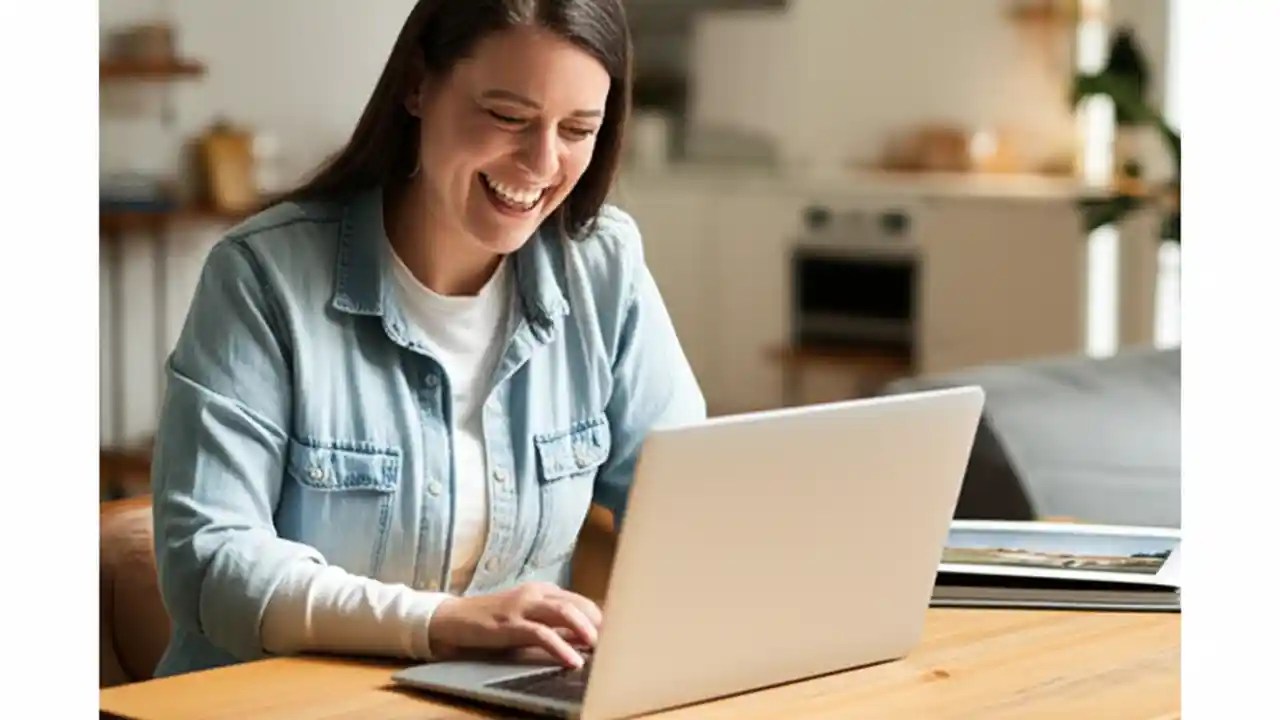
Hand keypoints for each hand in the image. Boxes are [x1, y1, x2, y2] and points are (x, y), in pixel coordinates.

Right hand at [428, 582, 602, 667]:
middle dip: (599, 622)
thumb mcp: (527, 619)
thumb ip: (553, 625)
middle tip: (617, 641)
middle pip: (577, 604)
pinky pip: (541, 634)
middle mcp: (536, 593)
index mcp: (543, 591)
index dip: (600, 617)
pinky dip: (560, 647)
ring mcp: (522, 606)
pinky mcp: (509, 624)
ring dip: (585, 629)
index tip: (619, 633)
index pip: (580, 600)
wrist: (452, 619)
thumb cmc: (492, 622)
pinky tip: (572, 660)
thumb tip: (585, 639)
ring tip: (600, 647)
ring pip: (563, 612)